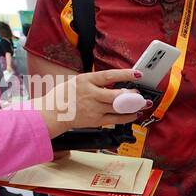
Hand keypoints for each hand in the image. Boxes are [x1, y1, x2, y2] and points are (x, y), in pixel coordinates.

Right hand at [32, 68, 151, 136]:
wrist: (52, 114)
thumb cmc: (64, 96)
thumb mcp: (77, 81)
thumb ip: (95, 81)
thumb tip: (115, 80)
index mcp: (85, 81)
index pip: (109, 76)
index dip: (125, 75)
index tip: (137, 74)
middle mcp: (91, 94)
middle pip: (117, 95)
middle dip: (133, 95)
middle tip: (141, 93)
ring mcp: (94, 108)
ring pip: (119, 108)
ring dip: (134, 106)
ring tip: (142, 103)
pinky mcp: (96, 121)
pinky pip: (116, 120)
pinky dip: (127, 117)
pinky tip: (133, 114)